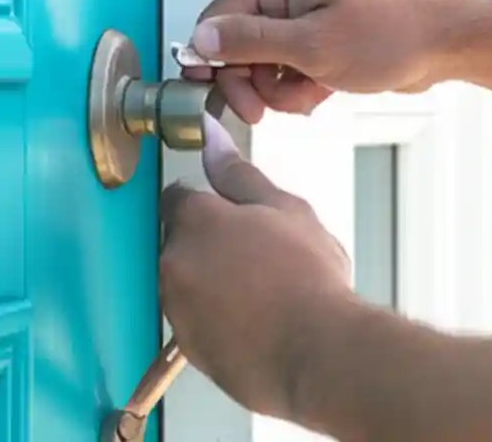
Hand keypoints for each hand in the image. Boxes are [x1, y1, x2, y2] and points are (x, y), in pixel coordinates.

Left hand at [159, 116, 353, 417]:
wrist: (318, 354)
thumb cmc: (309, 279)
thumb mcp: (285, 208)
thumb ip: (238, 173)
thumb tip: (210, 137)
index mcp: (194, 220)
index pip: (179, 197)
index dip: (210, 205)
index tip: (235, 217)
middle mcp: (173, 262)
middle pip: (182, 242)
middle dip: (211, 245)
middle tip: (259, 256)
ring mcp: (177, 308)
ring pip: (187, 284)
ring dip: (211, 283)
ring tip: (262, 293)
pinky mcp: (188, 347)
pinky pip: (196, 322)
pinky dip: (216, 320)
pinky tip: (254, 322)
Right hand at [184, 0, 452, 121]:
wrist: (444, 44)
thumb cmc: (393, 35)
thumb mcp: (313, 46)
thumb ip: (250, 42)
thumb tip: (200, 40)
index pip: (218, 18)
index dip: (218, 63)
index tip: (227, 97)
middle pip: (238, 42)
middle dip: (256, 80)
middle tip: (270, 107)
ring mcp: (304, 5)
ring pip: (262, 59)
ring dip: (281, 88)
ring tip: (312, 92)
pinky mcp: (318, 28)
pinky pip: (287, 63)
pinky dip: (300, 84)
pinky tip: (323, 89)